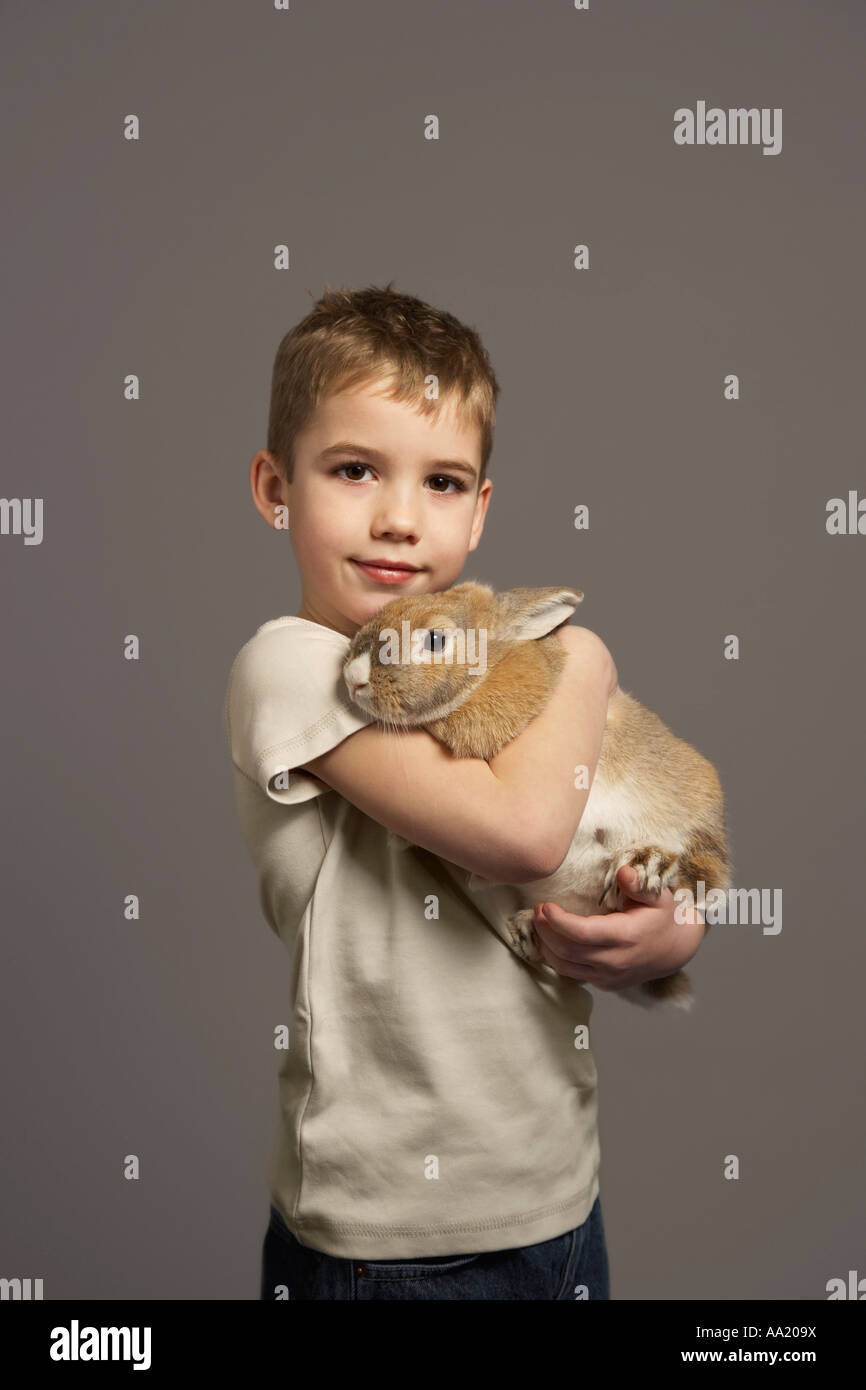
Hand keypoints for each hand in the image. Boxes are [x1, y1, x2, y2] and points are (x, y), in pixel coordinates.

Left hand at [532, 865, 706, 989]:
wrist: (677, 949)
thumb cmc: (664, 917)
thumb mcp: (658, 896)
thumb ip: (638, 884)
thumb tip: (623, 872)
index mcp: (626, 937)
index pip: (582, 934)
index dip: (558, 921)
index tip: (544, 906)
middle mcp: (615, 961)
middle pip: (567, 950)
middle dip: (545, 931)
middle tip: (536, 911)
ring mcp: (609, 976)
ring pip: (565, 966)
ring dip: (546, 946)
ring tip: (539, 924)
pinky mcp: (605, 984)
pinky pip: (573, 973)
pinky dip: (558, 958)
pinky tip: (551, 941)